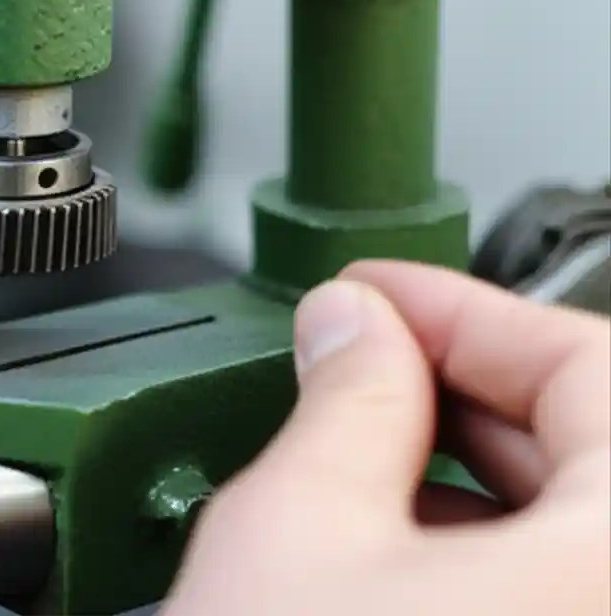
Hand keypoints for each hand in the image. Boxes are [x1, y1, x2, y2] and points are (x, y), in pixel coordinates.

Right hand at [165, 261, 609, 614]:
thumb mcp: (295, 527)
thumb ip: (345, 396)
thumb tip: (352, 324)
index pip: (591, 363)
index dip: (463, 308)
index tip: (381, 290)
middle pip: (593, 440)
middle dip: (458, 387)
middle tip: (357, 360)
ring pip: (579, 525)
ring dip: (469, 473)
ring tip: (354, 457)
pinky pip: (560, 589)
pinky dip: (488, 554)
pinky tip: (389, 550)